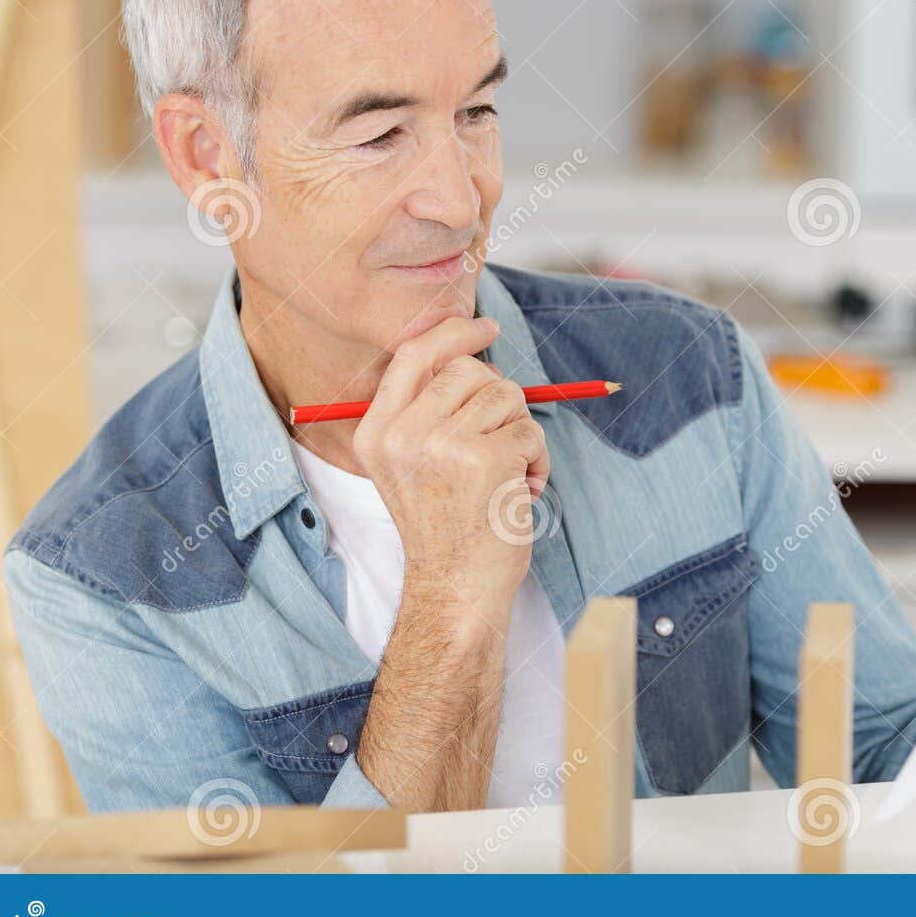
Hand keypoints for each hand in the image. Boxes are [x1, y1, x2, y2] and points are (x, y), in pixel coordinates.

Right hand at [352, 314, 549, 628]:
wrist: (456, 589)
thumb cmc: (446, 530)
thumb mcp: (411, 467)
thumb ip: (427, 414)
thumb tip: (474, 358)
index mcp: (378, 432)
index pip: (414, 355)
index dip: (453, 333)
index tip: (484, 327)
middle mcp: (403, 434)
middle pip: (470, 371)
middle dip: (500, 399)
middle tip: (501, 441)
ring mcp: (442, 445)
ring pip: (507, 396)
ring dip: (521, 433)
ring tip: (508, 475)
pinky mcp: (485, 459)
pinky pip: (530, 430)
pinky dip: (537, 460)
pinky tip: (520, 491)